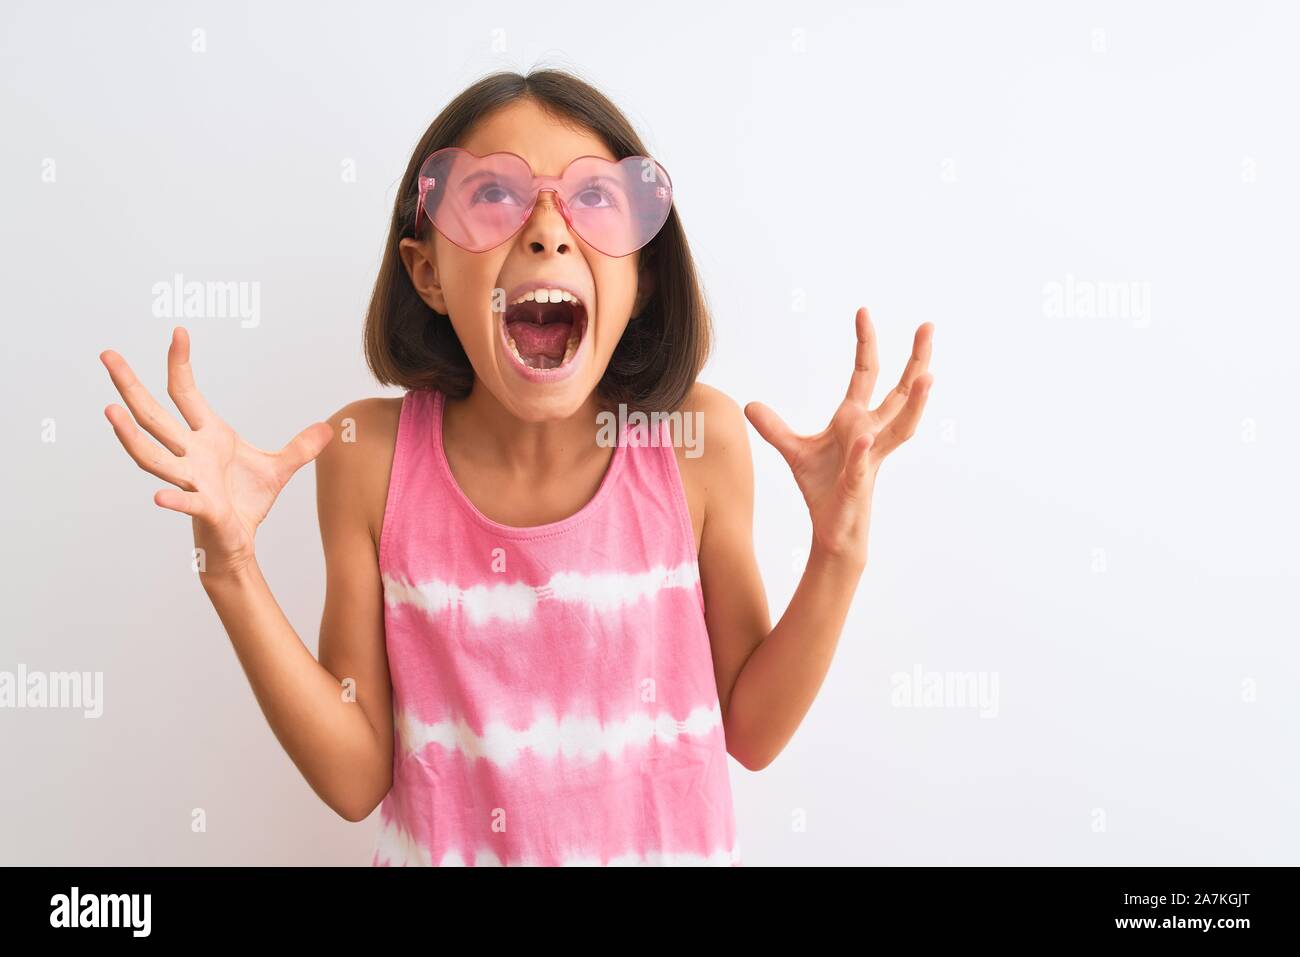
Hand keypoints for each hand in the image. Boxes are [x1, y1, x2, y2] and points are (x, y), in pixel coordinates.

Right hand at [100, 326, 332, 579]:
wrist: (240, 542)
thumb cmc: (246, 503)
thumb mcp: (279, 469)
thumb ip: (301, 447)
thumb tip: (330, 428)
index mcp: (208, 437)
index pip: (185, 393)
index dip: (180, 363)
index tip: (178, 332)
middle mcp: (191, 454)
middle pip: (154, 416)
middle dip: (130, 386)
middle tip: (107, 355)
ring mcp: (192, 480)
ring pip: (152, 456)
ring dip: (131, 436)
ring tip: (110, 411)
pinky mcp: (203, 508)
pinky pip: (185, 502)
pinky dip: (174, 500)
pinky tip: (158, 498)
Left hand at [745, 307, 933, 563]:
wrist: (832, 529)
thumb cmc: (823, 488)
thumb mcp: (793, 451)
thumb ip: (775, 428)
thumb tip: (750, 405)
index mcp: (855, 420)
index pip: (866, 373)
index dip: (865, 343)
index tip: (863, 311)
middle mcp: (871, 433)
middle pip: (901, 392)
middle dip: (916, 360)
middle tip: (928, 326)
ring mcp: (870, 459)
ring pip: (900, 427)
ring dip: (915, 402)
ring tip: (928, 376)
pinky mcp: (858, 484)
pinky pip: (861, 465)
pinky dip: (861, 453)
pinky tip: (863, 438)